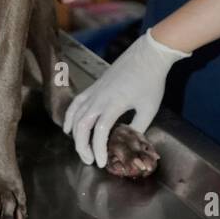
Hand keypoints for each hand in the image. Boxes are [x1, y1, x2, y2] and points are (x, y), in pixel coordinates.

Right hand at [63, 30, 188, 167]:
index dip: (98, 149)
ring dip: (75, 134)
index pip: (99, 131)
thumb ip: (138, 128)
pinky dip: (69, 117)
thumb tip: (129, 141)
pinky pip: (76, 104)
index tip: (102, 163)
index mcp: (114, 104)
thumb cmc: (151, 81)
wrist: (148, 55)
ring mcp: (94, 91)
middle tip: (90, 161)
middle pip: (82, 125)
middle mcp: (99, 98)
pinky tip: (68, 128)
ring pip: (76, 115)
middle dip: (82, 146)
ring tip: (81, 149)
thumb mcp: (149, 108)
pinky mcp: (93, 86)